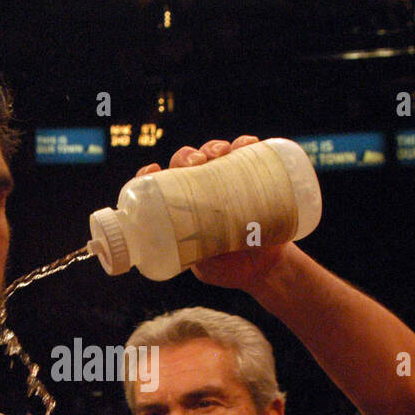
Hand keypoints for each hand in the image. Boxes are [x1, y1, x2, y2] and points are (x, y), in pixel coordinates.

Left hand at [135, 135, 291, 290]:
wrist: (264, 269)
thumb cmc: (227, 267)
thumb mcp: (204, 265)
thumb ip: (194, 255)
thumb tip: (181, 251)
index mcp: (181, 208)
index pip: (160, 186)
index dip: (150, 175)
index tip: (153, 170)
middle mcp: (201, 190)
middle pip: (186, 163)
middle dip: (187, 156)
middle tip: (196, 163)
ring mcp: (227, 182)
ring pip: (214, 153)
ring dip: (213, 147)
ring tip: (220, 153)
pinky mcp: (254, 180)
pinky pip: (248, 156)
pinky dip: (246, 145)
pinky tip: (247, 144)